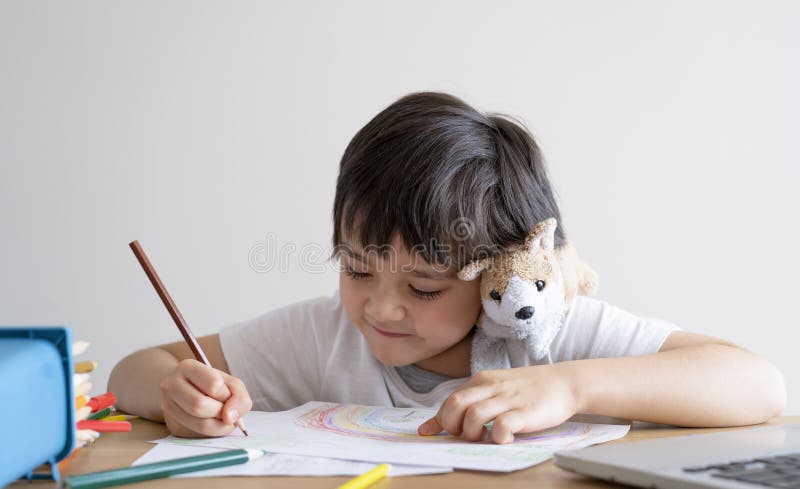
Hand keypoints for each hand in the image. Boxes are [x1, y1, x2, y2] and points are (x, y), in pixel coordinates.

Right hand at [159, 359, 252, 437]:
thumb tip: (230, 418)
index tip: (226, 394)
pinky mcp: (172, 422)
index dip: (225, 394)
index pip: (213, 384)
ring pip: (198, 423)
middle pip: (200, 405)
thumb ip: (239, 397)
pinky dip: (213, 431)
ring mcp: (168, 405)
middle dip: (220, 411)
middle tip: (225, 409)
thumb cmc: (212, 384)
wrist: (190, 389)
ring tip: (222, 417)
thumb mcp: (230, 383)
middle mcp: (172, 385)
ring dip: (219, 424)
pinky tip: (215, 423)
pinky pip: (196, 433)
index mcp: (188, 367)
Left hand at [417, 365, 580, 443]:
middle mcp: (492, 387)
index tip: (428, 433)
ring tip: (484, 437)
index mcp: (483, 380)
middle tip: (463, 435)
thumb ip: (474, 399)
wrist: (564, 382)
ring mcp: (509, 399)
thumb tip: (444, 419)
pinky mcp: (526, 412)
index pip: (450, 399)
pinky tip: (504, 438)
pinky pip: (503, 426)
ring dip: (472, 433)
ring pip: (475, 416)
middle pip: (456, 404)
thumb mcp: (498, 387)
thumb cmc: (528, 388)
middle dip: (451, 425)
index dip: (438, 419)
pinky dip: (498, 437)